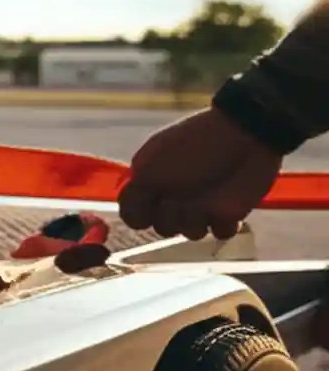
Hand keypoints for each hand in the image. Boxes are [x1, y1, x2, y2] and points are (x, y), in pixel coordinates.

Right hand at [118, 107, 281, 240]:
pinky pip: (221, 233)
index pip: (134, 214)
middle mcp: (173, 197)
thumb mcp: (151, 164)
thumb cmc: (191, 147)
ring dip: (197, 218)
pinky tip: (226, 205)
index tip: (151, 202)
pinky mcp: (228, 213)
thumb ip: (134, 193)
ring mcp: (201, 206)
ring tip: (207, 197)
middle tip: (181, 195)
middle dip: (171, 215)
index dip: (140, 215)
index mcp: (152, 182)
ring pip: (190, 233)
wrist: (244, 137)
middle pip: (162, 227)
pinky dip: (223, 222)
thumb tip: (127, 212)